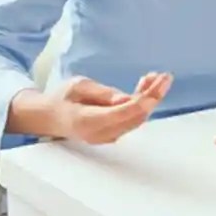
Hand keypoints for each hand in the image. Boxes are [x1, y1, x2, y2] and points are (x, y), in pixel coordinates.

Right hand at [48, 72, 172, 144]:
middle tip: (165, 77)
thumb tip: (126, 99)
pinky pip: (132, 121)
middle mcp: (100, 134)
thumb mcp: (79, 87)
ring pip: (136, 120)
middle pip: (135, 117)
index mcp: (89, 121)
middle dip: (153, 97)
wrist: (50, 117)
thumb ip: (102, 93)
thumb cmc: (62, 98)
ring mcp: (107, 137)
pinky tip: (146, 88)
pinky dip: (142, 105)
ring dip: (150, 99)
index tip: (160, 83)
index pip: (125, 113)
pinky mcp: (112, 134)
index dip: (146, 98)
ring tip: (157, 78)